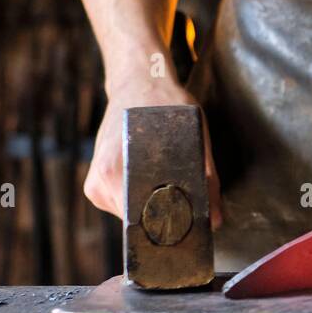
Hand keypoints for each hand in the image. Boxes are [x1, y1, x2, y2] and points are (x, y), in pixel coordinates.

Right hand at [83, 72, 222, 227]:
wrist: (140, 83)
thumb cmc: (167, 108)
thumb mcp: (195, 141)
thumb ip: (207, 182)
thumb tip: (216, 220)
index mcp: (115, 175)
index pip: (141, 223)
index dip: (166, 229)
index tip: (186, 229)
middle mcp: (100, 182)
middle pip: (136, 221)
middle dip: (162, 219)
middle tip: (185, 206)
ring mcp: (95, 183)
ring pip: (129, 215)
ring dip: (150, 207)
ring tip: (167, 186)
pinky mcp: (95, 182)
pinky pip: (122, 204)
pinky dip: (139, 198)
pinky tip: (151, 181)